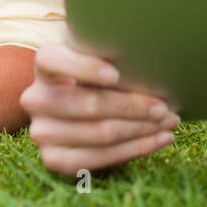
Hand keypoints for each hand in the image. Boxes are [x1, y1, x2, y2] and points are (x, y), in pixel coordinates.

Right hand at [19, 42, 178, 176]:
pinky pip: (98, 159)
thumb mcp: (101, 54)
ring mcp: (41, 131)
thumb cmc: (100, 73)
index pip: (53, 60)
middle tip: (166, 104)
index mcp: (45, 64)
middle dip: (133, 105)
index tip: (116, 74)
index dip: (83, 67)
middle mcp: (36, 98)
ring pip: (100, 133)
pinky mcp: (53, 158)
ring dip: (142, 129)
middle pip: (89, 104)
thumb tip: (147, 47)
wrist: (84, 109)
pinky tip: (160, 139)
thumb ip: (112, 49)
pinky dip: (136, 149)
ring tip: (170, 121)